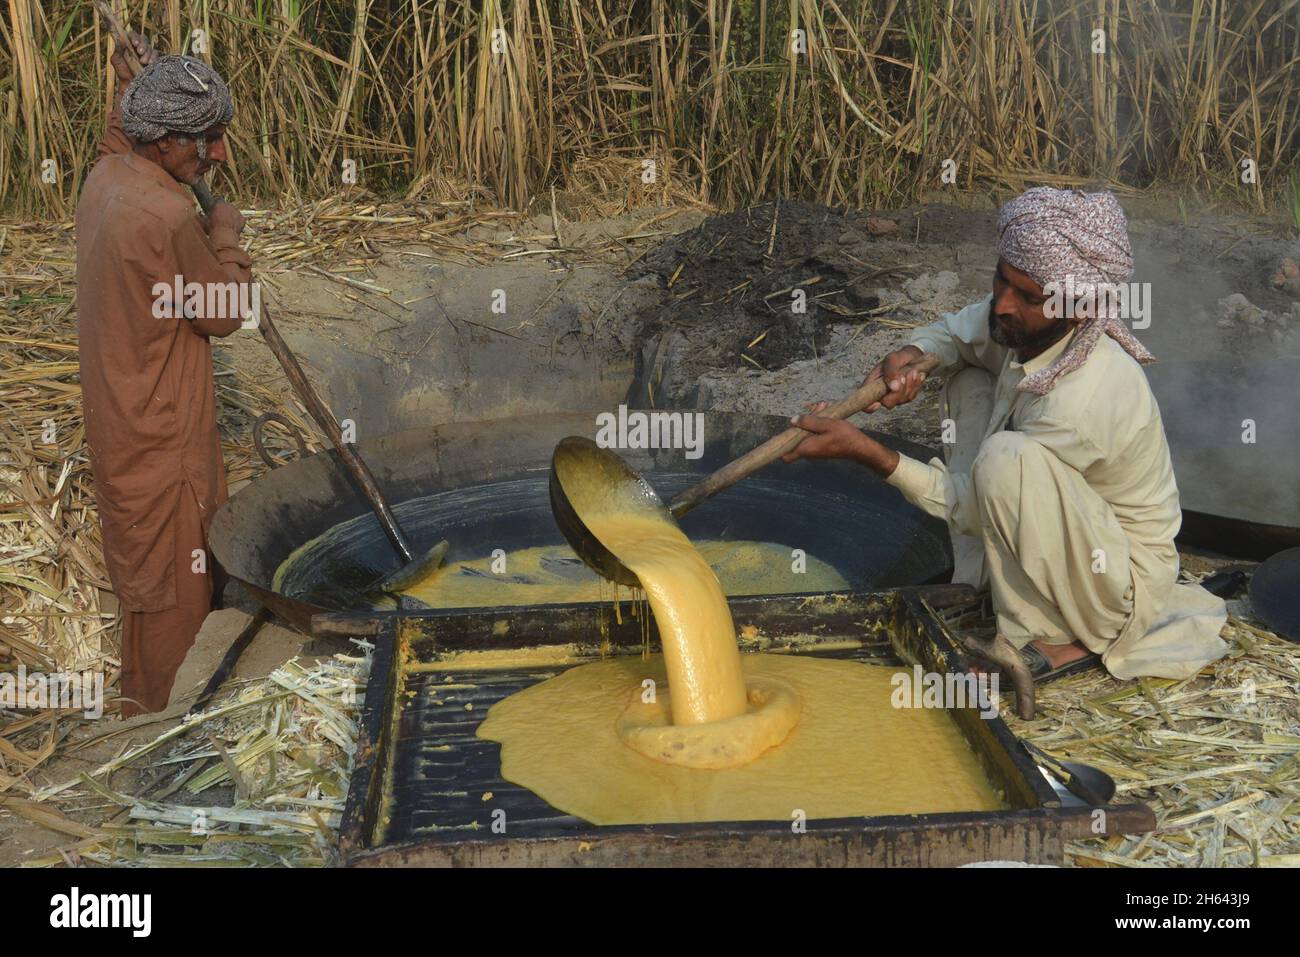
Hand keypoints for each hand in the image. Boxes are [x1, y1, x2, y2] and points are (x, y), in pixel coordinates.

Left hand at [110, 31, 154, 84]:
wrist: (132, 85)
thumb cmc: (123, 73)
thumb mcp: (116, 60)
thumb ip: (117, 49)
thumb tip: (120, 39)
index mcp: (129, 45)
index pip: (133, 35)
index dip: (135, 37)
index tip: (134, 43)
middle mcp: (139, 48)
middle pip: (144, 39)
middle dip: (143, 44)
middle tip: (139, 52)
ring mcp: (147, 54)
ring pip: (151, 47)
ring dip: (147, 53)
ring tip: (143, 62)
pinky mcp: (155, 60)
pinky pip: (157, 55)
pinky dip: (154, 58)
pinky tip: (150, 63)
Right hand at [206, 201, 245, 235]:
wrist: (224, 236)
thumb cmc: (213, 229)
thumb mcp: (204, 221)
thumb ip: (206, 217)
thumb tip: (204, 217)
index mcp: (219, 203)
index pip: (218, 202)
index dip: (217, 208)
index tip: (215, 213)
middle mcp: (229, 205)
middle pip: (227, 207)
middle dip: (225, 212)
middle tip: (221, 220)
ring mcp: (237, 211)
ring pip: (234, 213)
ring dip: (231, 217)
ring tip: (227, 226)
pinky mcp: (242, 218)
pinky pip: (240, 219)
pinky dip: (238, 223)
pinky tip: (233, 229)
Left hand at [782, 415, 899, 475]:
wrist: (861, 448)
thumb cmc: (845, 437)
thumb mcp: (827, 424)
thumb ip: (809, 422)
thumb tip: (792, 420)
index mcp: (807, 448)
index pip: (785, 456)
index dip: (780, 447)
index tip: (783, 432)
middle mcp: (809, 450)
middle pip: (796, 437)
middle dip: (802, 421)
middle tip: (815, 407)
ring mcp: (816, 448)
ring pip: (806, 433)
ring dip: (812, 419)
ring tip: (824, 405)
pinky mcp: (822, 445)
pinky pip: (814, 433)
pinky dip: (818, 423)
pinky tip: (827, 411)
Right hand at [863, 344, 926, 412]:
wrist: (913, 357)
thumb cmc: (898, 358)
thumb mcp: (892, 359)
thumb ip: (891, 371)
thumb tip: (893, 387)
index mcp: (872, 385)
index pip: (866, 403)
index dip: (869, 407)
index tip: (877, 403)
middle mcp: (882, 393)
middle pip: (888, 403)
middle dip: (899, 391)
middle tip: (904, 376)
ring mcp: (894, 396)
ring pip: (902, 400)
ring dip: (910, 385)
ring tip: (913, 371)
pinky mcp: (906, 397)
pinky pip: (911, 396)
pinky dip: (916, 385)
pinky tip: (917, 375)